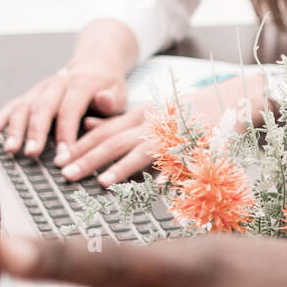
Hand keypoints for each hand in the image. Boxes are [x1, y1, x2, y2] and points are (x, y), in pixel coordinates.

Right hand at [0, 61, 127, 159]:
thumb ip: (112, 100)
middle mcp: (57, 83)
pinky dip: (2, 117)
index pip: (70, 108)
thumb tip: (105, 99)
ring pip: (25, 106)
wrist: (95, 67)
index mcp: (81, 84)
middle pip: (43, 107)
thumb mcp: (119, 93)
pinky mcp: (31, 93)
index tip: (64, 153)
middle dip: (36, 132)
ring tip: (12, 149)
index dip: (66, 131)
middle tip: (32, 153)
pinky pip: (14, 104)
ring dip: (16, 128)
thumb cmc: (109, 88)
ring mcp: (41, 88)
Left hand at [54, 74, 267, 186]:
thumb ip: (118, 120)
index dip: (80, 146)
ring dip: (120, 168)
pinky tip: (155, 186)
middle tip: (66, 174)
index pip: (103, 132)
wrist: (227, 100)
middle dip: (88, 158)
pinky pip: (180, 160)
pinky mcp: (195, 145)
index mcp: (139, 116)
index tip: (60, 159)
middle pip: (114, 142)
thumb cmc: (185, 112)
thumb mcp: (148, 111)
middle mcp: (151, 124)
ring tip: (100, 182)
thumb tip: (87, 124)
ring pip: (141, 151)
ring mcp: (172, 135)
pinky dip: (167, 172)